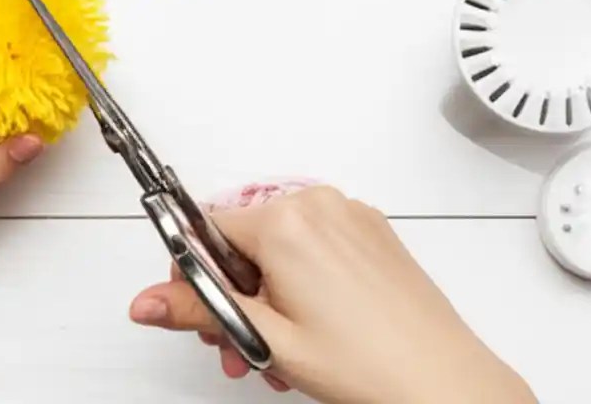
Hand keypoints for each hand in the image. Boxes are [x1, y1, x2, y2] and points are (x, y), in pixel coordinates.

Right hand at [129, 186, 535, 403]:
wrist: (446, 384)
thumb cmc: (368, 363)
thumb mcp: (264, 339)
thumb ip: (196, 310)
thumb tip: (145, 301)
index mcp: (285, 221)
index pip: (205, 228)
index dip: (194, 275)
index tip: (198, 310)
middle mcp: (318, 205)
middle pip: (243, 240)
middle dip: (231, 295)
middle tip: (235, 345)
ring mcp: (350, 217)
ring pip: (279, 248)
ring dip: (265, 297)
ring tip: (274, 351)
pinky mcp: (373, 234)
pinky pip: (315, 246)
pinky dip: (300, 282)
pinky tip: (306, 329)